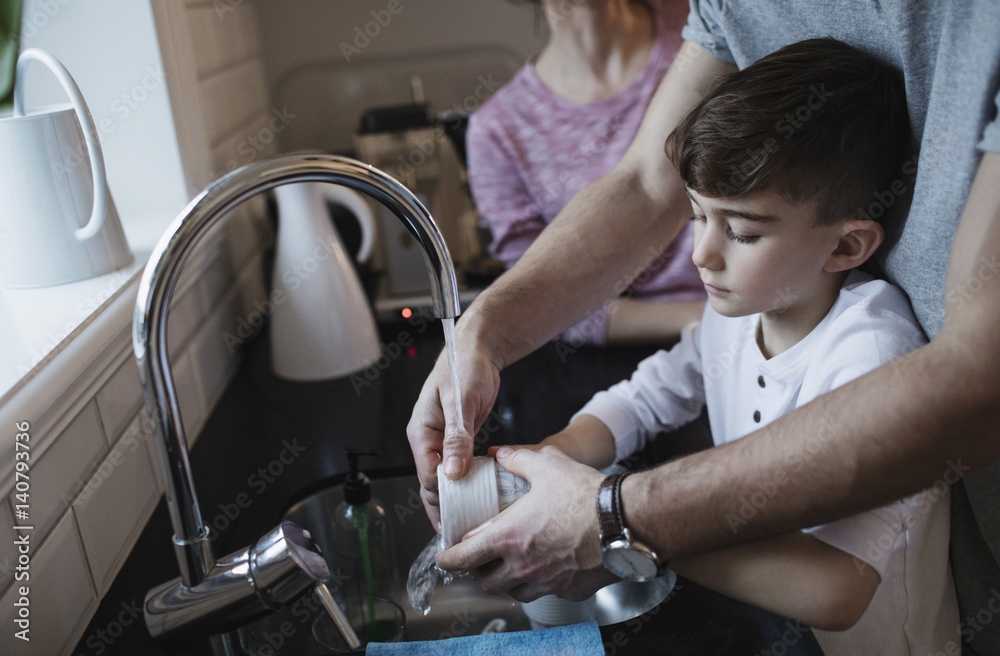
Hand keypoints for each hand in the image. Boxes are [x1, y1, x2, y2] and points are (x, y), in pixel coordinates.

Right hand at [406, 333, 500, 526]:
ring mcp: (441, 440)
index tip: (460, 516)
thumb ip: (458, 437)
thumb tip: (453, 472)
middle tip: (461, 531)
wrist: (477, 350)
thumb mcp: (462, 402)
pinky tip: (478, 496)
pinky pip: (457, 467)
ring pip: (444, 478)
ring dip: (455, 497)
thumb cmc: (465, 367)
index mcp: (421, 431)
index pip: (428, 475)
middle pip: (431, 483)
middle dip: (444, 507)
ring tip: (469, 521)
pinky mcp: (456, 439)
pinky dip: (465, 482)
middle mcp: (427, 439)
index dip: (443, 497)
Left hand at [436, 445, 617, 601]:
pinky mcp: (570, 591)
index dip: (449, 559)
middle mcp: (524, 565)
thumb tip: (501, 454)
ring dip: (508, 581)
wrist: (626, 520)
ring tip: (512, 565)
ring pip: (515, 592)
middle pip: (486, 582)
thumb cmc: (586, 494)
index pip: (464, 558)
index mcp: (509, 537)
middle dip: (478, 573)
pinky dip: (541, 583)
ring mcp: (547, 582)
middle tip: (480, 560)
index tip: (444, 558)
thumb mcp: (547, 464)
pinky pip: (547, 593)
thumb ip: (518, 459)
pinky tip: (548, 567)